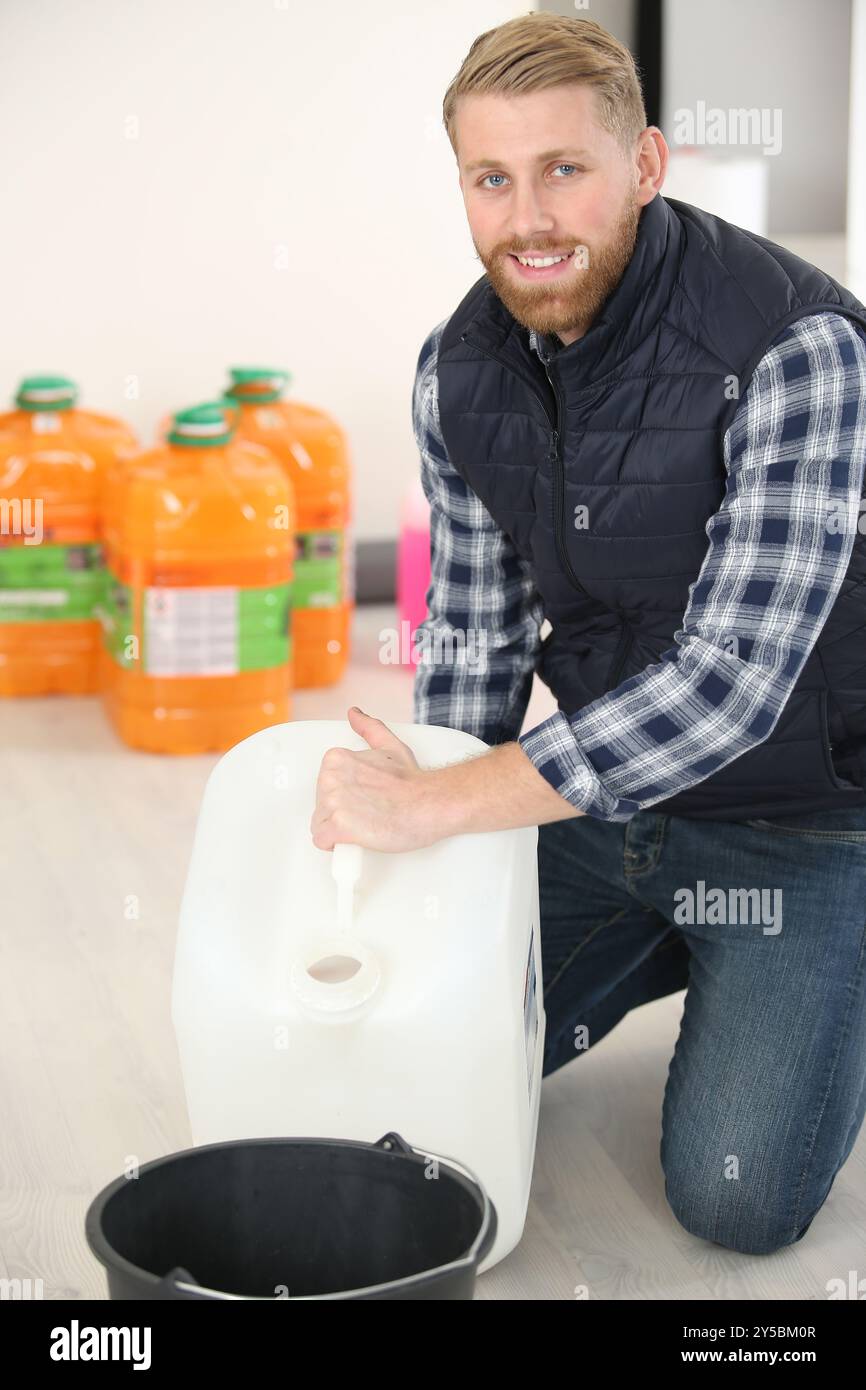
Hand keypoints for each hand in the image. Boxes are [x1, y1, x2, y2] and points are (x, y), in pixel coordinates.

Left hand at [310, 707, 438, 852]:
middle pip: (322, 806)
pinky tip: (357, 837)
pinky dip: (337, 844)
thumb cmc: (413, 782)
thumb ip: (369, 728)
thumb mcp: (390, 746)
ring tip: (368, 823)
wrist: (429, 804)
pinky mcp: (338, 826)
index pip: (324, 787)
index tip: (365, 797)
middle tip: (370, 811)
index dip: (345, 797)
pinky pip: (322, 840)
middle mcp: (330, 779)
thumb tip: (354, 714)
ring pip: (322, 824)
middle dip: (343, 813)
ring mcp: (333, 803)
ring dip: (342, 829)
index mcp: (336, 759)